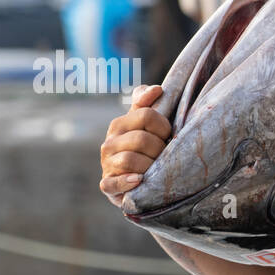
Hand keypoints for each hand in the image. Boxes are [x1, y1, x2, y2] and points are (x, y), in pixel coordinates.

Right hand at [99, 84, 171, 206]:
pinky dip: (127, 182)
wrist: (136, 181)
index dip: (164, 127)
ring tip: (156, 170)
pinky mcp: (107, 184)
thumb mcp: (146, 124)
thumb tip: (157, 89)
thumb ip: (147, 103)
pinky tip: (139, 180)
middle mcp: (109, 142)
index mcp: (120, 124)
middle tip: (164, 156)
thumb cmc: (145, 148)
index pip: (147, 115)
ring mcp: (106, 164)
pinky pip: (113, 183)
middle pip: (142, 139)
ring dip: (150, 167)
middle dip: (160, 149)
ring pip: (130, 160)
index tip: (168, 136)